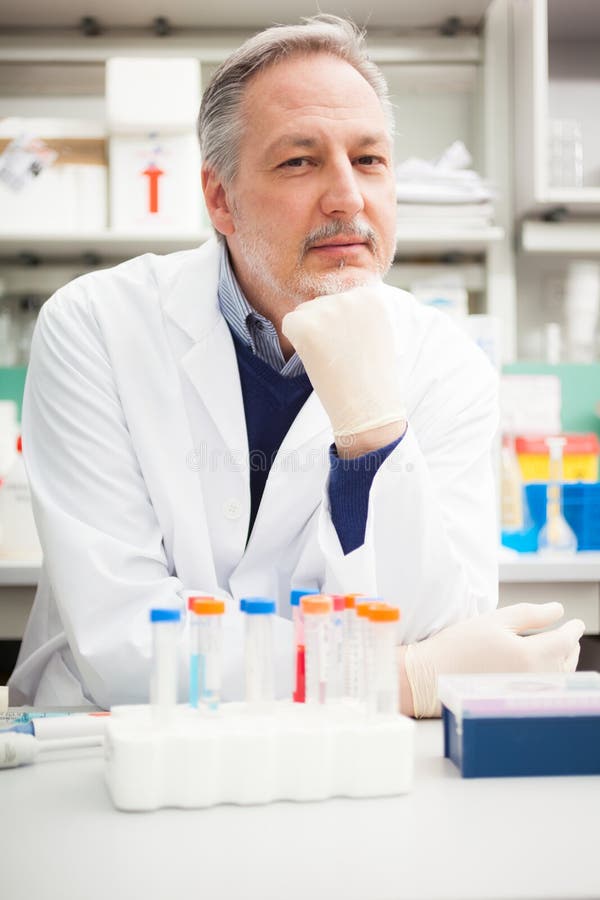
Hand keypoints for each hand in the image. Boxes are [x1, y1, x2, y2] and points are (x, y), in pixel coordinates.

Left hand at [281, 283, 405, 441]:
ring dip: (311, 336)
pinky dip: (296, 343)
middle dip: (325, 328)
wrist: (368, 406)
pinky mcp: (307, 324)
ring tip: (333, 359)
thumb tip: (334, 290)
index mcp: (372, 295)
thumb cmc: (371, 375)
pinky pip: (288, 325)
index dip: (341, 326)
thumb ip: (358, 310)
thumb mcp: (377, 331)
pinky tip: (318, 359)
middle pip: (319, 303)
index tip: (356, 346)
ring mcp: (328, 309)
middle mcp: (351, 295)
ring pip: (303, 313)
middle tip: (344, 356)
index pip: (340, 298)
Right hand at [404, 603, 584, 717]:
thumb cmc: (459, 646)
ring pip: (559, 678)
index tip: (575, 623)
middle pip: (567, 661)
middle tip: (569, 635)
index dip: (572, 629)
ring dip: (563, 663)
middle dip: (569, 646)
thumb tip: (557, 610)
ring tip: (560, 651)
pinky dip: (552, 677)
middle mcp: (534, 679)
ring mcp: (527, 694)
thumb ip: (531, 614)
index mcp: (531, 656)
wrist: (432, 676)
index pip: (566, 641)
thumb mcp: (495, 620)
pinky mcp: (518, 703)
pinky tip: (543, 670)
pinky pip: (545, 689)